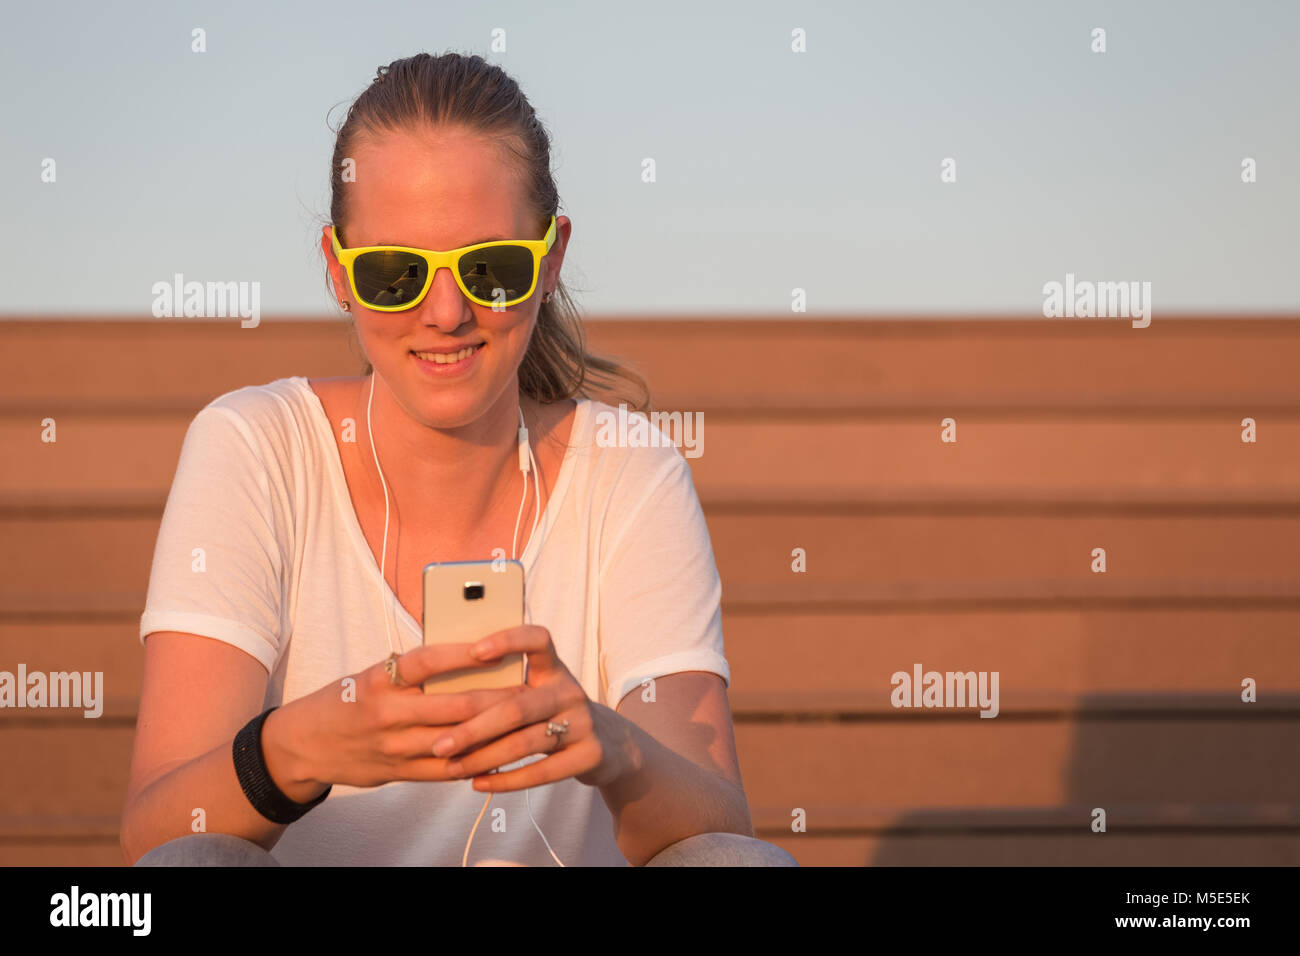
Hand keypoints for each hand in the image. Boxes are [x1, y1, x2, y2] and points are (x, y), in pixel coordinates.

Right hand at [263, 641, 527, 798]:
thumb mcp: (371, 675)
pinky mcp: (398, 772)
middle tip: (530, 690)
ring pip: (455, 740)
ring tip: (524, 722)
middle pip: (454, 705)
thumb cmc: (346, 700)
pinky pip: (445, 768)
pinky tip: (500, 752)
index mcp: (380, 679)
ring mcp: (393, 746)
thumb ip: (411, 671)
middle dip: (497, 699)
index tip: (498, 646)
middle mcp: (387, 712)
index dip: (465, 653)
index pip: (429, 661)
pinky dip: (475, 761)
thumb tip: (464, 656)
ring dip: (494, 733)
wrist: (302, 745)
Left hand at [429, 625, 638, 791]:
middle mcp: (570, 690)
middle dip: (472, 727)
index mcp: (554, 668)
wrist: (610, 745)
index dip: (508, 640)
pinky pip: (542, 771)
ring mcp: (584, 722)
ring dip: (483, 758)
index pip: (537, 639)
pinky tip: (479, 784)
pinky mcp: (590, 754)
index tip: (474, 651)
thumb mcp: (537, 691)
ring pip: (524, 742)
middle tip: (438, 744)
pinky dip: (506, 780)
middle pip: (517, 706)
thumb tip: (439, 692)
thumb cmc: (551, 714)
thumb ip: (504, 687)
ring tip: (452, 769)